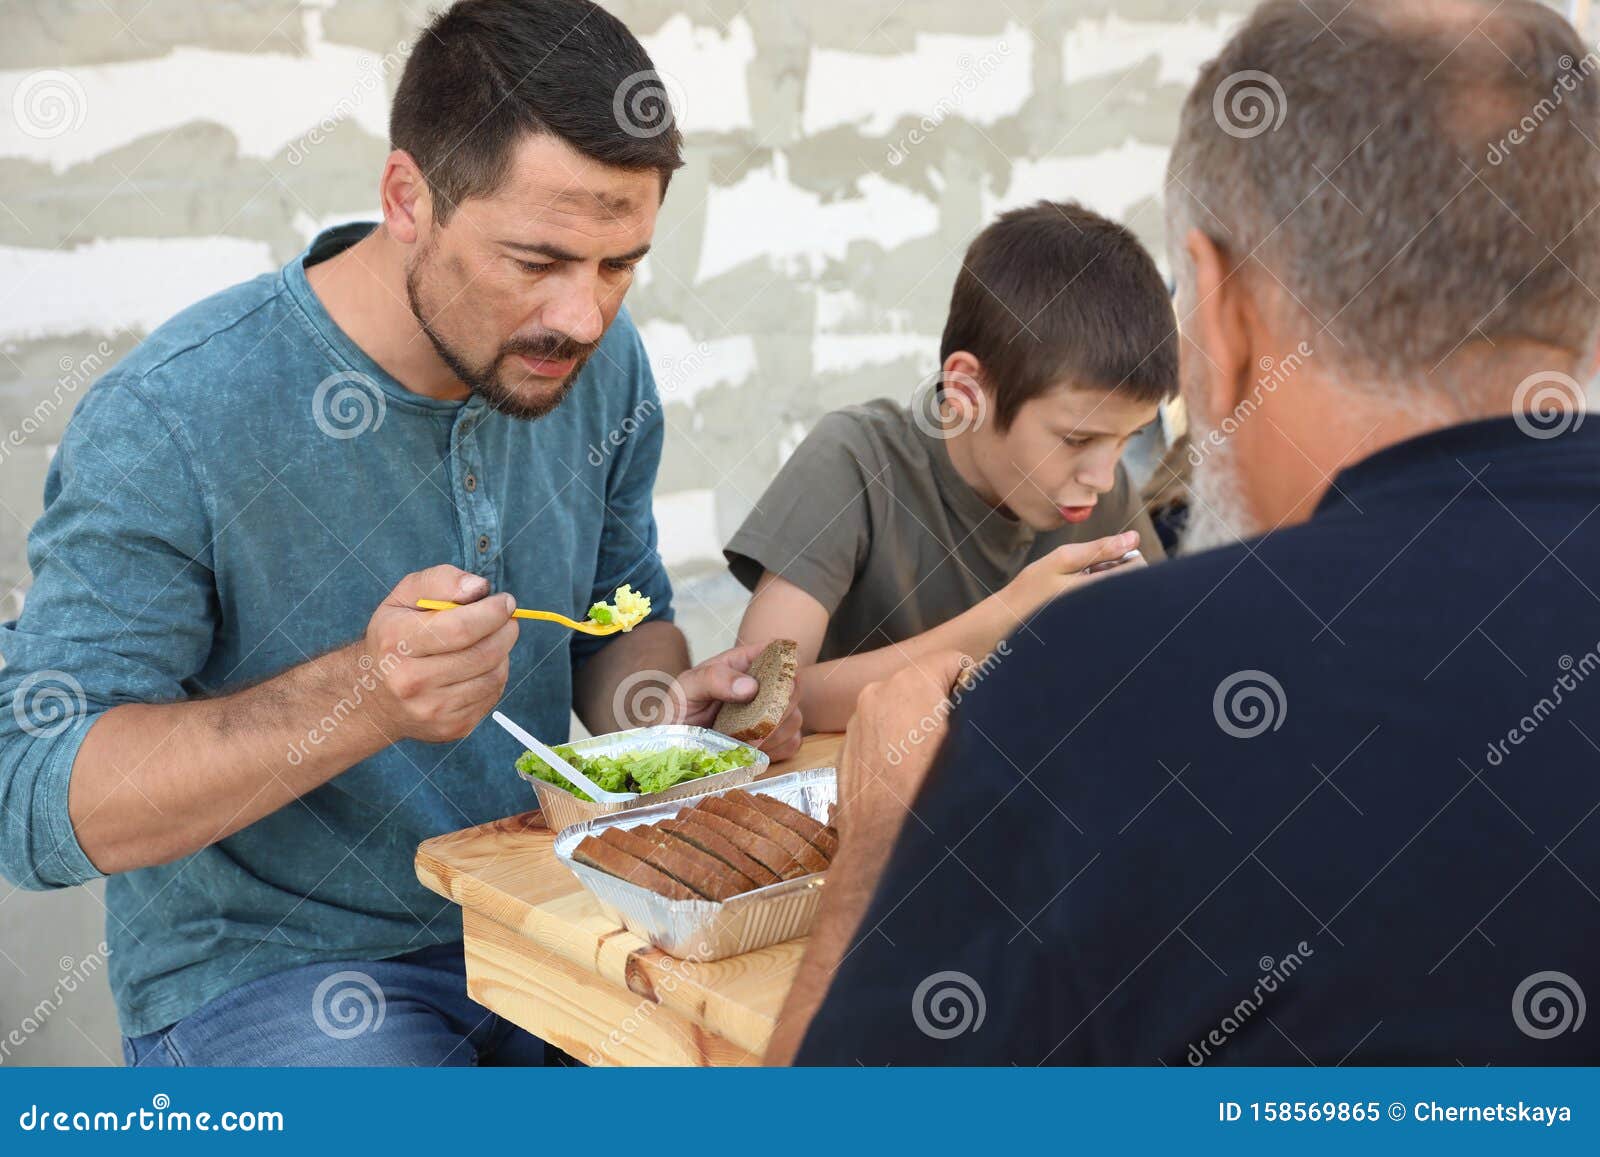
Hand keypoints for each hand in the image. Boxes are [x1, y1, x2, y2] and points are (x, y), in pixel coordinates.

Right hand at [363, 566, 518, 742]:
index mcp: (396, 642)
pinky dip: (495, 675)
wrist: (373, 695)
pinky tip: (480, 666)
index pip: (460, 628)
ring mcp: (431, 709)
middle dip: (506, 630)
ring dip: (503, 653)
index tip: (505, 602)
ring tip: (491, 641)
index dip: (493, 612)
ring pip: (494, 676)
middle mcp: (410, 681)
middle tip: (507, 619)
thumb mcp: (404, 597)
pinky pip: (493, 696)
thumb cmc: (395, 637)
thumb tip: (479, 588)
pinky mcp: (451, 727)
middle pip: (483, 654)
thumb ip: (441, 580)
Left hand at [674, 642, 803, 760]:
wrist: (672, 746)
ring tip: (744, 740)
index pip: (777, 651)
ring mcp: (771, 714)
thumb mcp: (687, 688)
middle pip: (794, 687)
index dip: (783, 664)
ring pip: (795, 718)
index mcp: (744, 664)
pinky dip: (777, 749)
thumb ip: (713, 679)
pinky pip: (791, 743)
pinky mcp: (775, 740)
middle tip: (753, 722)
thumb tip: (750, 687)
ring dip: (774, 733)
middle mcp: (762, 686)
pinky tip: (753, 750)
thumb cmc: (678, 710)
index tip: (772, 684)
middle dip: (779, 706)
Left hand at [835, 649, 970, 848]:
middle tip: (963, 737)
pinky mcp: (847, 748)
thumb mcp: (972, 747)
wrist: (884, 847)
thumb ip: (981, 712)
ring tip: (935, 761)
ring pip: (899, 708)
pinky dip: (896, 744)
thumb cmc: (931, 796)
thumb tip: (996, 700)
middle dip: (945, 703)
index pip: (953, 661)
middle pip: (924, 683)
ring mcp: (857, 722)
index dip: (975, 681)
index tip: (982, 707)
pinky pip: (880, 733)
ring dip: (918, 724)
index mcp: (910, 684)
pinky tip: (909, 775)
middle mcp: (877, 694)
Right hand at [994, 531, 1142, 624]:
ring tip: (1082, 585)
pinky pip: (1109, 605)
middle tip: (1090, 570)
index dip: (1127, 554)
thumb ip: (1099, 549)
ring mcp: (1101, 620)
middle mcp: (1105, 608)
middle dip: (1120, 570)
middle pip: (1135, 581)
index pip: (1138, 567)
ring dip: (1110, 583)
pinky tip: (1081, 598)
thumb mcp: (1063, 559)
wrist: (1010, 621)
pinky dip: (1101, 595)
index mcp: (1099, 590)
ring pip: (1122, 593)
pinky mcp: (1095, 628)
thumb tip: (1134, 537)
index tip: (1105, 555)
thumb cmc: (1033, 587)